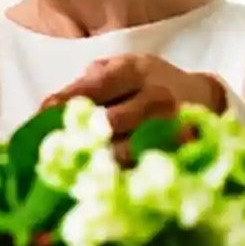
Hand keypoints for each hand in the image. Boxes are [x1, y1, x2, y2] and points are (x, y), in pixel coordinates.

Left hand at [41, 54, 225, 163]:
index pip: (94, 88)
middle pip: (109, 122)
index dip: (65, 102)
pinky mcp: (178, 151)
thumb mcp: (122, 68)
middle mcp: (154, 96)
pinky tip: (102, 177)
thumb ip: (89, 82)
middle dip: (80, 135)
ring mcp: (169, 127)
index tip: (42, 115)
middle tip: (56, 148)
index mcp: (134, 71)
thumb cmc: (148, 81)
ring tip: (74, 167)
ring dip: (98, 160)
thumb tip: (51, 105)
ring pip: (125, 149)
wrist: (201, 96)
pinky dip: (120, 173)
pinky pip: (143, 166)